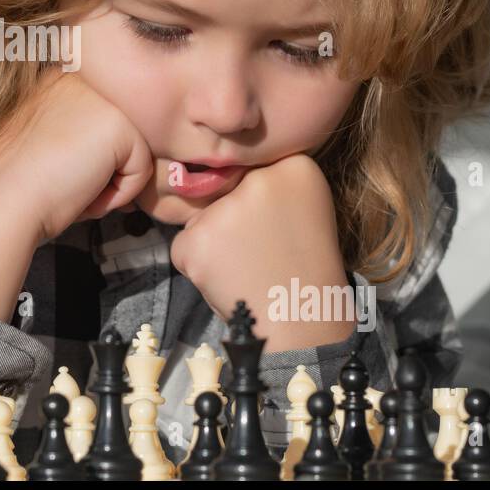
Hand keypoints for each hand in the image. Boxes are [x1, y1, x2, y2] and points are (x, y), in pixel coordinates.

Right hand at [0, 68, 152, 322]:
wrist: (2, 200)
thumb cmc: (16, 184)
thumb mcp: (47, 141)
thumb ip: (81, 134)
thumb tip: (116, 154)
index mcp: (60, 78)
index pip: (100, 125)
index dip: (84, 159)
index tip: (54, 170)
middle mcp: (83, 77)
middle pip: (120, 135)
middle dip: (101, 169)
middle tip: (64, 180)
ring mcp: (103, 97)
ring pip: (134, 153)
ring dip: (109, 183)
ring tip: (72, 185)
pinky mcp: (120, 124)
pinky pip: (142, 171)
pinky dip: (118, 196)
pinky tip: (83, 191)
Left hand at [169, 153, 355, 349]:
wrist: (302, 323)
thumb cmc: (303, 268)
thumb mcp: (305, 209)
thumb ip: (271, 185)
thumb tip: (219, 179)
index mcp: (295, 166)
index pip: (252, 170)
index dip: (257, 201)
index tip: (276, 226)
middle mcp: (260, 179)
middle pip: (223, 191)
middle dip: (231, 219)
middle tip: (260, 250)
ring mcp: (226, 209)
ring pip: (200, 217)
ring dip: (213, 243)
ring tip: (246, 267)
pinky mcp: (198, 239)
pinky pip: (184, 245)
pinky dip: (197, 265)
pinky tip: (227, 280)